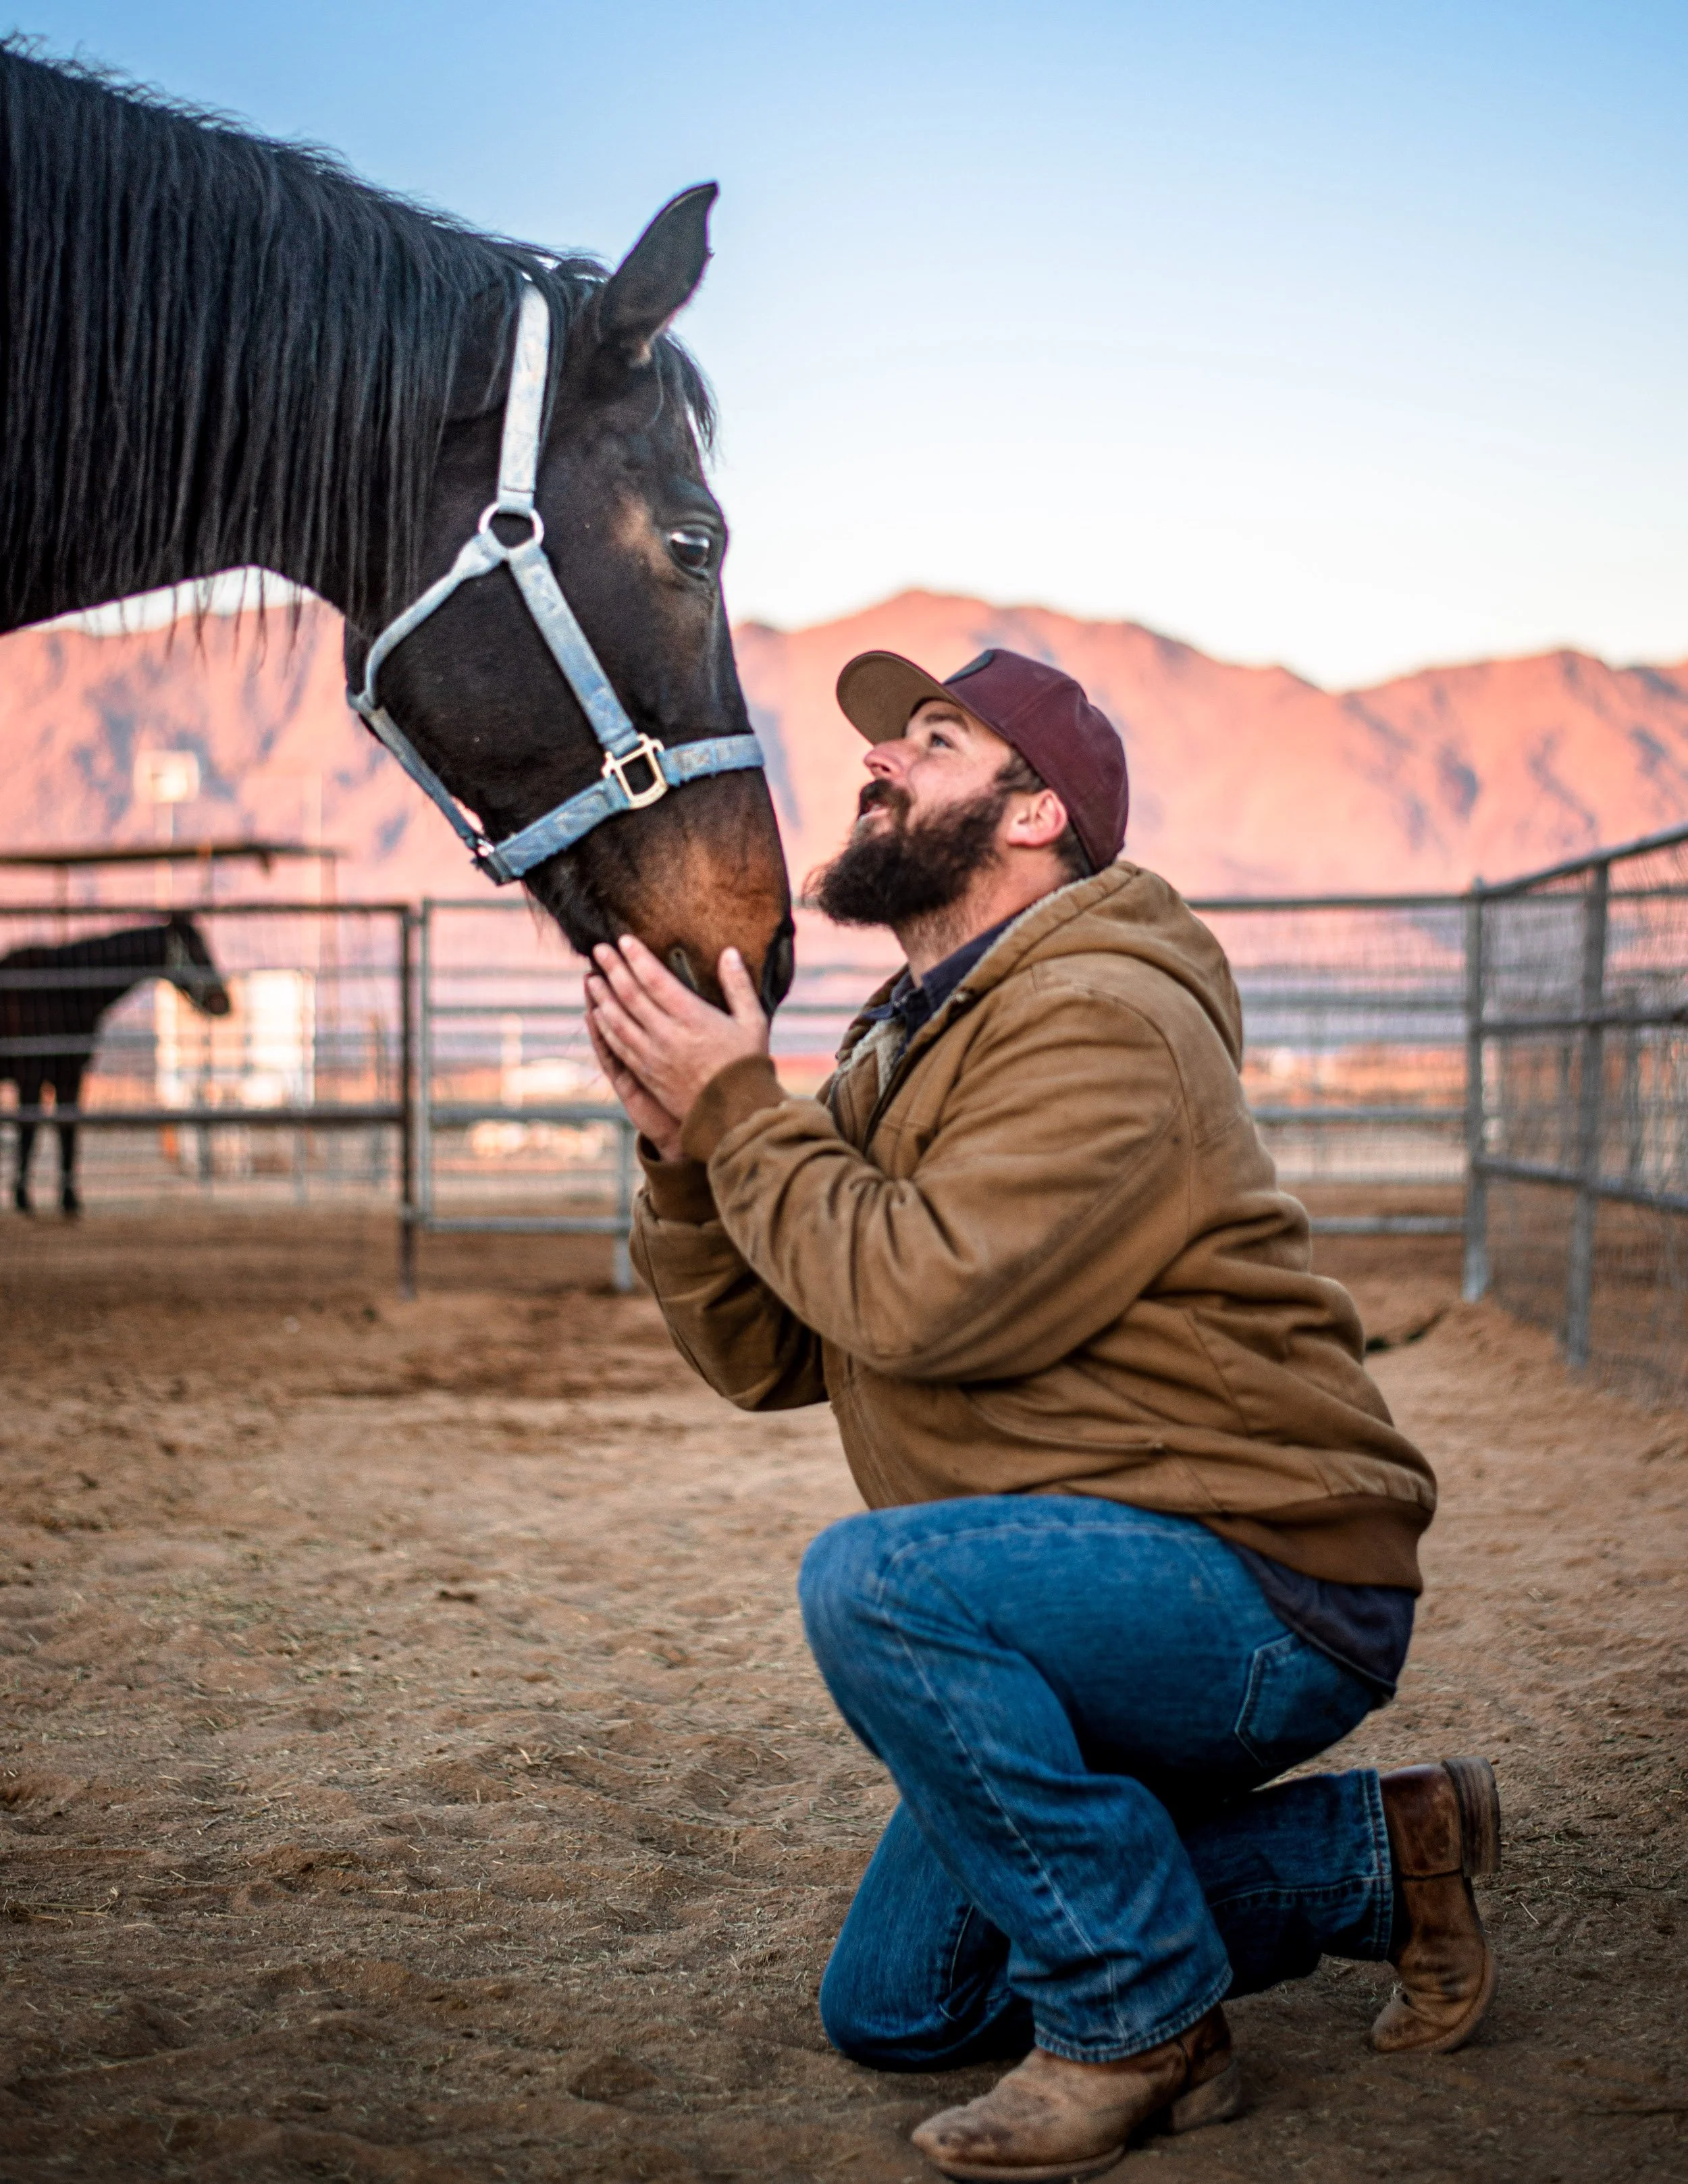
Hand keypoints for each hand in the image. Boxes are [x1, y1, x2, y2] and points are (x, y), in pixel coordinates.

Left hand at [585, 936, 770, 1150]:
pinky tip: (597, 1016)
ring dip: (603, 998)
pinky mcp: (647, 1074)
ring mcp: (653, 1056)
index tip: (622, 940)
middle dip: (612, 970)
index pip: (656, 980)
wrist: (734, 1115)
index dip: (637, 958)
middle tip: (597, 949)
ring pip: (619, 1021)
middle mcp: (668, 1035)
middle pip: (631, 996)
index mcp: (693, 1018)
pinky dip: (605, 1028)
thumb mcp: (753, 1022)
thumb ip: (739, 986)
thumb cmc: (747, 1066)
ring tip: (591, 978)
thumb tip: (728, 952)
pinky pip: (619, 1047)